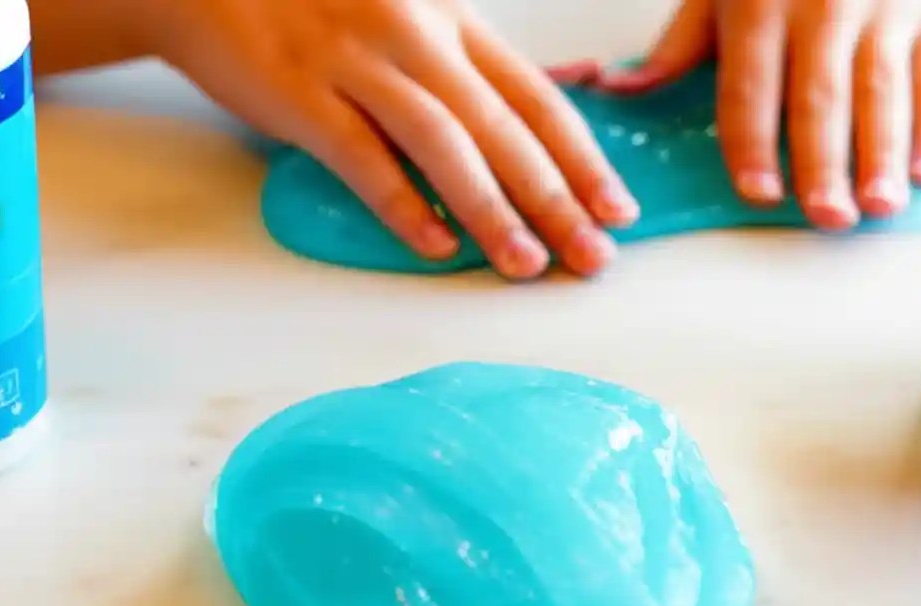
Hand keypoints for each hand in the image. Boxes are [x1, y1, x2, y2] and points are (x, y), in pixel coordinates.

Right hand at [153, 0, 639, 279]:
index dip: (582, 158)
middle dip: (557, 198)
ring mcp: (358, 65)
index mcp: (449, 18)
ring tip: (525, 264)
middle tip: (592, 258)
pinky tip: (435, 247)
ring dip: (491, 210)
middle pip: (504, 128)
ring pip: (444, 145)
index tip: (616, 208)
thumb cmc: (314, 2)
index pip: (535, 98)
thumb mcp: (402, 11)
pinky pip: (364, 159)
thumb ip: (457, 62)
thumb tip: (519, 121)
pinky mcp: (304, 96)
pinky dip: (404, 206)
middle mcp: (415, 38)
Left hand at [559, 0, 920, 229]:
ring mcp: (884, 10)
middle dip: (823, 162)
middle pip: (820, 98)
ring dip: (882, 154)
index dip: (753, 145)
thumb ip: (680, 46)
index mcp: (760, 5)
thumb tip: (619, 87)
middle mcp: (824, 7)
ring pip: (881, 92)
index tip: (758, 193)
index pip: (750, 88)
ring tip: (874, 203)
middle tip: (824, 215)